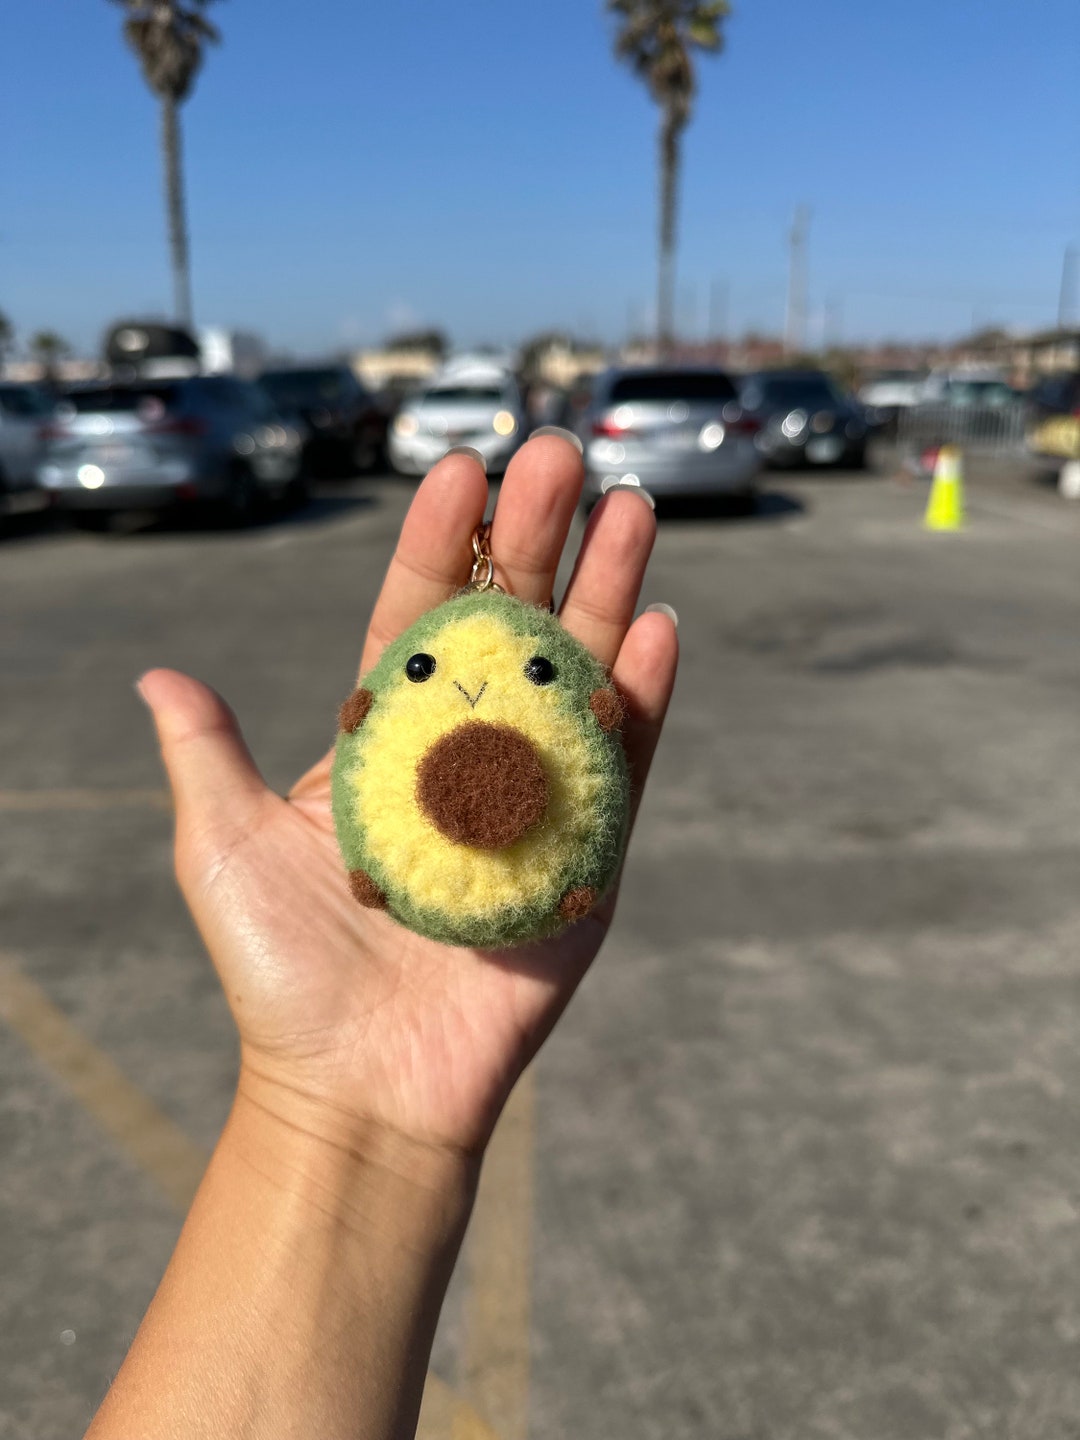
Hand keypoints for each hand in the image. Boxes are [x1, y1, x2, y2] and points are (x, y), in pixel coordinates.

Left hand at [138, 436, 677, 1160]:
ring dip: (607, 589)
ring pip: (581, 673)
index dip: (442, 542)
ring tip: (628, 507)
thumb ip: (205, 754)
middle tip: (560, 456)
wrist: (360, 1087)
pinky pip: (625, 762)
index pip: (421, 614)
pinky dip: (645, 695)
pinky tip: (658, 624)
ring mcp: (536, 796)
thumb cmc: (284, 973)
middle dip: (538, 538)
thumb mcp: (225, 849)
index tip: (463, 467)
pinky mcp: (590, 852)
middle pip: (513, 624)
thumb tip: (155, 673)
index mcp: (387, 736)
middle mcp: (468, 751)